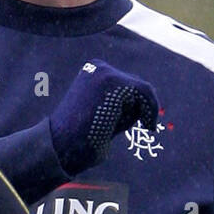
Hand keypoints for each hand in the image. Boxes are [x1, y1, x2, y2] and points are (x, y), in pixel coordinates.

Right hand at [49, 60, 158, 174]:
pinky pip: (146, 92)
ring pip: (141, 90)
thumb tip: (143, 106)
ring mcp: (105, 73)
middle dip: (137, 109)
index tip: (142, 123)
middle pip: (135, 85)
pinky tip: (148, 126)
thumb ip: (117, 105)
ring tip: (121, 129)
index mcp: (92, 72)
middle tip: (135, 128)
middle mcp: (98, 67)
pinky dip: (151, 110)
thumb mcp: (99, 114)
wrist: (61, 145)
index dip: (136, 106)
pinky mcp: (114, 82)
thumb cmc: (78, 139)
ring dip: (138, 113)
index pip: (126, 84)